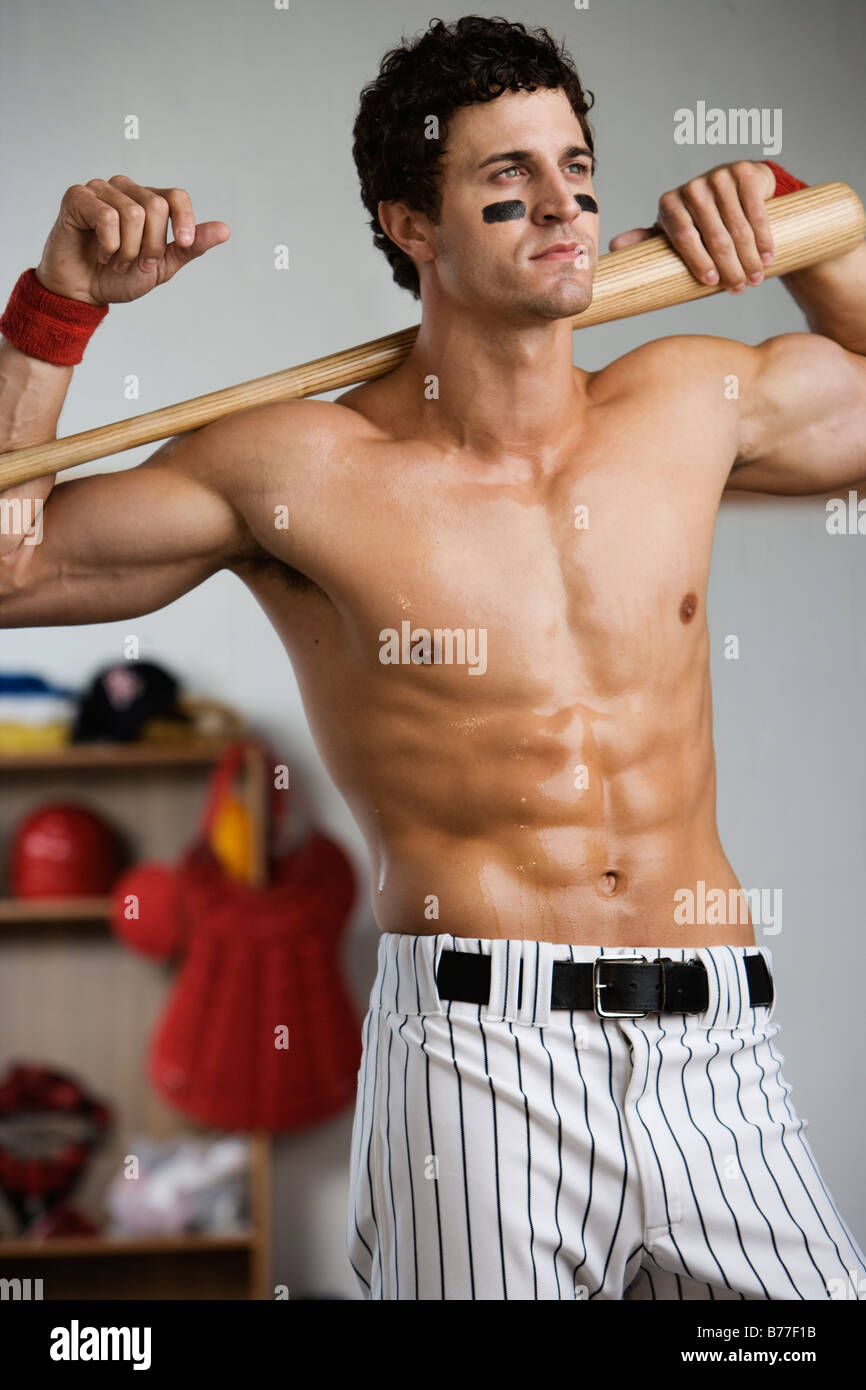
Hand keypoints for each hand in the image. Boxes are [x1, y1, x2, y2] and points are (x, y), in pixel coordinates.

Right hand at [34, 176, 229, 305]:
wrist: (84, 292)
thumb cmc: (120, 276)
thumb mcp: (163, 265)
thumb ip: (190, 247)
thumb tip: (224, 230)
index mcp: (148, 201)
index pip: (176, 196)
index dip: (184, 221)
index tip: (182, 244)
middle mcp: (126, 189)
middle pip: (156, 207)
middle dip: (150, 246)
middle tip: (135, 264)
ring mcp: (100, 189)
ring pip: (132, 213)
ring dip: (127, 251)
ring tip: (116, 261)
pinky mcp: (78, 197)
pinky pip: (106, 216)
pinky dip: (108, 245)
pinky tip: (100, 253)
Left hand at [608, 161, 776, 292]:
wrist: (735, 191)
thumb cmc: (698, 221)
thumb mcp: (671, 232)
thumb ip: (646, 240)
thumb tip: (612, 247)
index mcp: (668, 204)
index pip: (683, 237)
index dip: (698, 261)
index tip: (712, 283)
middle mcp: (692, 187)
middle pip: (714, 235)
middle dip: (730, 266)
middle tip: (741, 288)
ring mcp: (718, 176)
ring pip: (737, 226)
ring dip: (750, 257)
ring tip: (756, 279)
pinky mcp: (743, 172)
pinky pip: (756, 210)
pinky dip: (764, 237)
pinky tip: (769, 256)